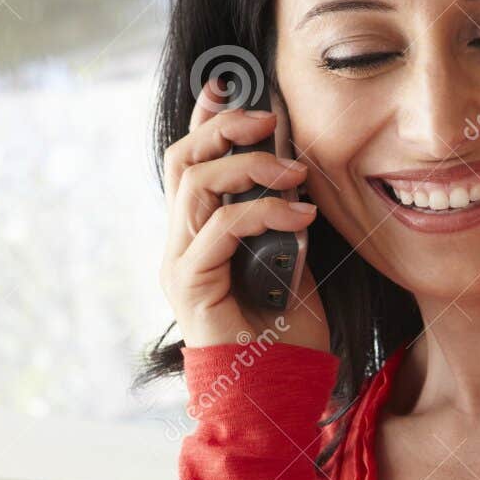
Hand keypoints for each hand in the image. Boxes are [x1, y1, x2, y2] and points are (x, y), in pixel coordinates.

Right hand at [158, 74, 330, 352]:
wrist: (274, 397)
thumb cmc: (286, 338)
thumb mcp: (292, 261)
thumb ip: (282, 219)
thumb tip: (294, 167)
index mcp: (198, 235)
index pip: (189, 160)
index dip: (205, 117)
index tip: (231, 82)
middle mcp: (180, 245)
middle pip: (182, 159)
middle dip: (224, 127)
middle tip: (272, 121)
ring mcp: (180, 264)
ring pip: (195, 184)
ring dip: (248, 166)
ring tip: (295, 175)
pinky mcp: (191, 286)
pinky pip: (219, 228)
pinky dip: (262, 212)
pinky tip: (300, 216)